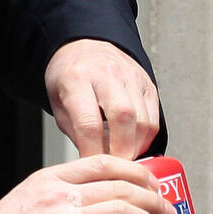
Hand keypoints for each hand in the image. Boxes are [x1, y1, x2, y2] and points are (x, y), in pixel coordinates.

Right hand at [0, 155, 173, 213]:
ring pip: (121, 211)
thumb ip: (60, 194)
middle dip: (151, 198)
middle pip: (120, 186)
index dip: (135, 171)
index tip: (151, 183)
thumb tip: (94, 201)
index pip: (103, 162)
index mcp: (51, 177)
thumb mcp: (30, 197)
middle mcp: (59, 194)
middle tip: (165, 210)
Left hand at [44, 39, 159, 157]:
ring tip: (122, 157)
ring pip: (143, 121)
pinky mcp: (148, 84)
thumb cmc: (70, 75)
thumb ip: (75, 131)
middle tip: (113, 167)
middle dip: (120, 152)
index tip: (91, 166)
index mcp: (78, 78)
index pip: (89, 123)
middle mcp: (107, 74)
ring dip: (135, 147)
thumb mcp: (59, 102)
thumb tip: (92, 161)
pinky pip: (153, 119)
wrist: (85, 45)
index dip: (92, 151)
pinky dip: (145, 138)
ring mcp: (131, 77)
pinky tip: (132, 143)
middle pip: (123, 119)